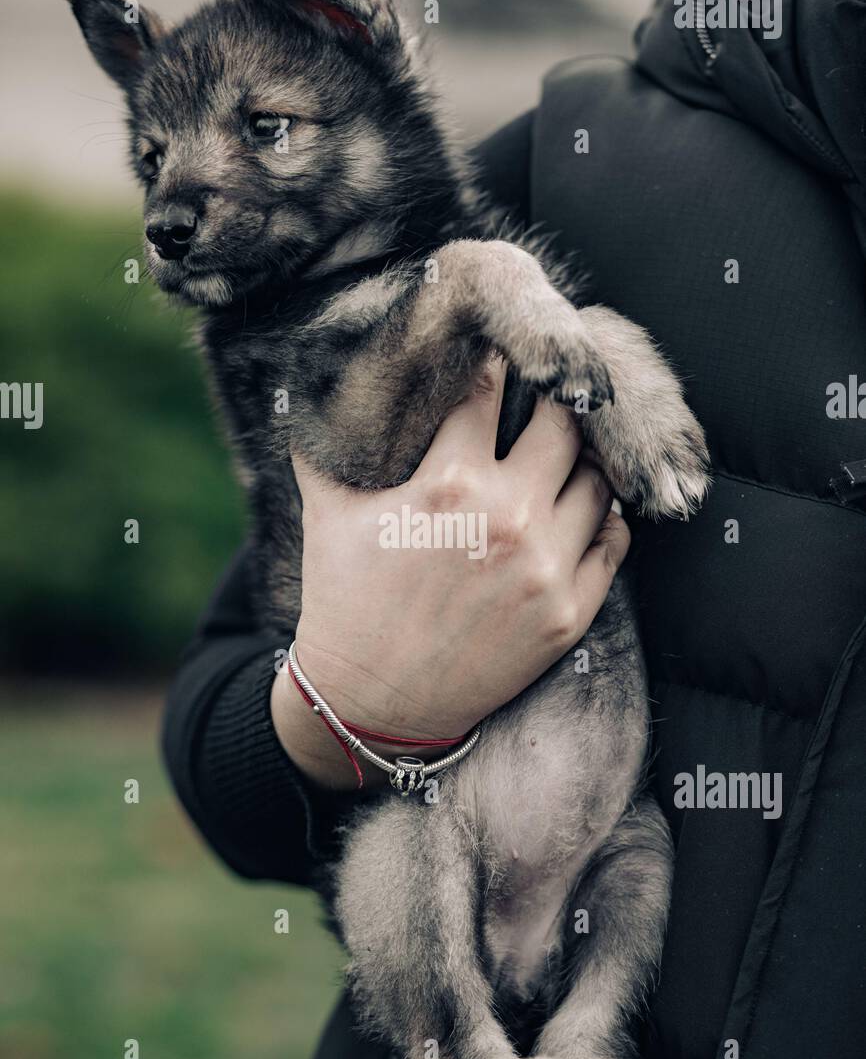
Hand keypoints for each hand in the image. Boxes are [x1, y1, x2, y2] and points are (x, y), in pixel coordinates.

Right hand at [271, 355, 628, 789]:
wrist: (370, 705)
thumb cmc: (346, 602)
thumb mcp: (327, 516)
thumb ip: (326, 444)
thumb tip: (304, 381)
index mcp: (448, 483)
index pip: (490, 389)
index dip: (494, 364)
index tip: (501, 353)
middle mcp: (507, 517)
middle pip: (563, 423)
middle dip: (552, 404)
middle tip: (546, 399)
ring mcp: (546, 567)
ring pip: (597, 479)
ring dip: (582, 462)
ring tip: (564, 459)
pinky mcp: (570, 613)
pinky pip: (613, 541)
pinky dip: (603, 518)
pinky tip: (582, 511)